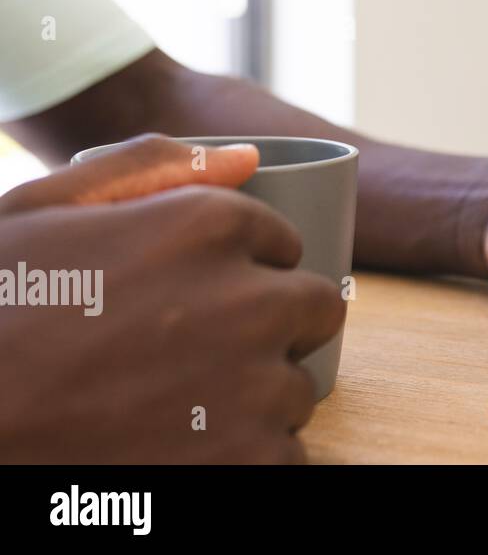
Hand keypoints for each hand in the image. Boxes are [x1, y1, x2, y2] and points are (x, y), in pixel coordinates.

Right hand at [0, 135, 345, 461]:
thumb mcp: (37, 214)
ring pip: (296, 388)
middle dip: (272, 327)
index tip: (192, 299)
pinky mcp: (250, 464)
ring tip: (170, 411)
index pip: (282, 243)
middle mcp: (246, 300)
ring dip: (253, 400)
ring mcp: (254, 388)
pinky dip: (246, 460)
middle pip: (315, 308)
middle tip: (194, 356)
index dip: (241, 272)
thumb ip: (148, 168)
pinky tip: (183, 455)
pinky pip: (287, 454)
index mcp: (204, 227)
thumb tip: (248, 157)